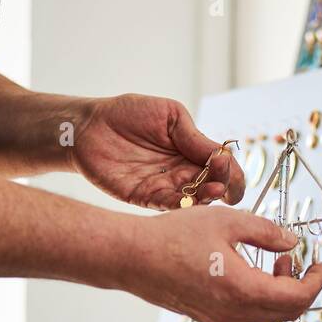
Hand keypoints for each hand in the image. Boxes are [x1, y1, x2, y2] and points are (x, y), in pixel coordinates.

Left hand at [71, 94, 244, 208]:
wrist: (90, 127)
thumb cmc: (128, 114)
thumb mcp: (169, 115)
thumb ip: (194, 136)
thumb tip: (221, 154)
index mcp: (193, 153)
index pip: (223, 168)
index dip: (231, 170)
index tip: (228, 165)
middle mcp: (184, 173)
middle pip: (214, 187)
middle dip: (223, 185)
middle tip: (222, 180)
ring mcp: (167, 187)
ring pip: (195, 201)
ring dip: (207, 198)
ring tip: (213, 191)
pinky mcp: (147, 198)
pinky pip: (170, 206)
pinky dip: (182, 206)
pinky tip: (190, 199)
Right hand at [128, 207, 321, 321]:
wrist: (131, 258)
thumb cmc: (173, 236)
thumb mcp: (227, 221)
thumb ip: (267, 232)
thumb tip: (293, 243)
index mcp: (244, 290)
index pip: (297, 297)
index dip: (317, 282)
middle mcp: (234, 313)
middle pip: (287, 312)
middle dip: (303, 287)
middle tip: (304, 261)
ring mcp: (220, 319)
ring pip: (268, 315)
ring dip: (281, 291)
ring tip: (276, 258)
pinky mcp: (208, 317)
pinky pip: (248, 314)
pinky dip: (261, 296)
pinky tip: (253, 269)